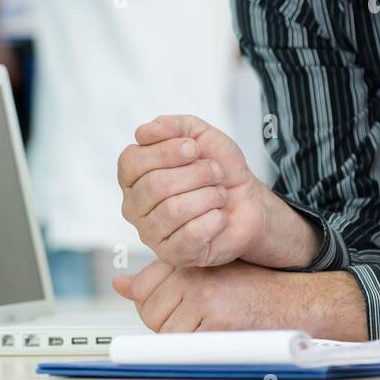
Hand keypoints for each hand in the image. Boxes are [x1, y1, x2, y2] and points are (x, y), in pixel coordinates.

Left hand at [111, 260, 276, 331]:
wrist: (291, 300)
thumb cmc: (251, 286)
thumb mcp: (205, 269)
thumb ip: (160, 276)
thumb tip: (120, 284)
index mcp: (189, 259)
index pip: (144, 285)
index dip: (155, 300)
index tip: (175, 302)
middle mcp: (193, 275)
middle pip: (149, 310)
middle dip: (165, 320)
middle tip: (193, 317)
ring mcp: (203, 298)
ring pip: (163, 330)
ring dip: (179, 335)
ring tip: (205, 323)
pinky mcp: (215, 322)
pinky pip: (184, 345)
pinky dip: (194, 346)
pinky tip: (214, 333)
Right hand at [117, 115, 266, 267]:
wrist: (248, 200)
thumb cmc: (218, 169)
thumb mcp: (200, 135)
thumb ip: (172, 126)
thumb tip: (144, 132)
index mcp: (134, 177)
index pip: (131, 161)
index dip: (166, 151)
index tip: (194, 148)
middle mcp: (135, 206)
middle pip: (155, 185)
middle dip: (196, 173)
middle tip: (215, 172)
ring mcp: (151, 233)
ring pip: (173, 210)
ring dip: (209, 195)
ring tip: (219, 194)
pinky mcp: (174, 254)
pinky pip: (191, 234)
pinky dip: (214, 219)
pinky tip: (219, 216)